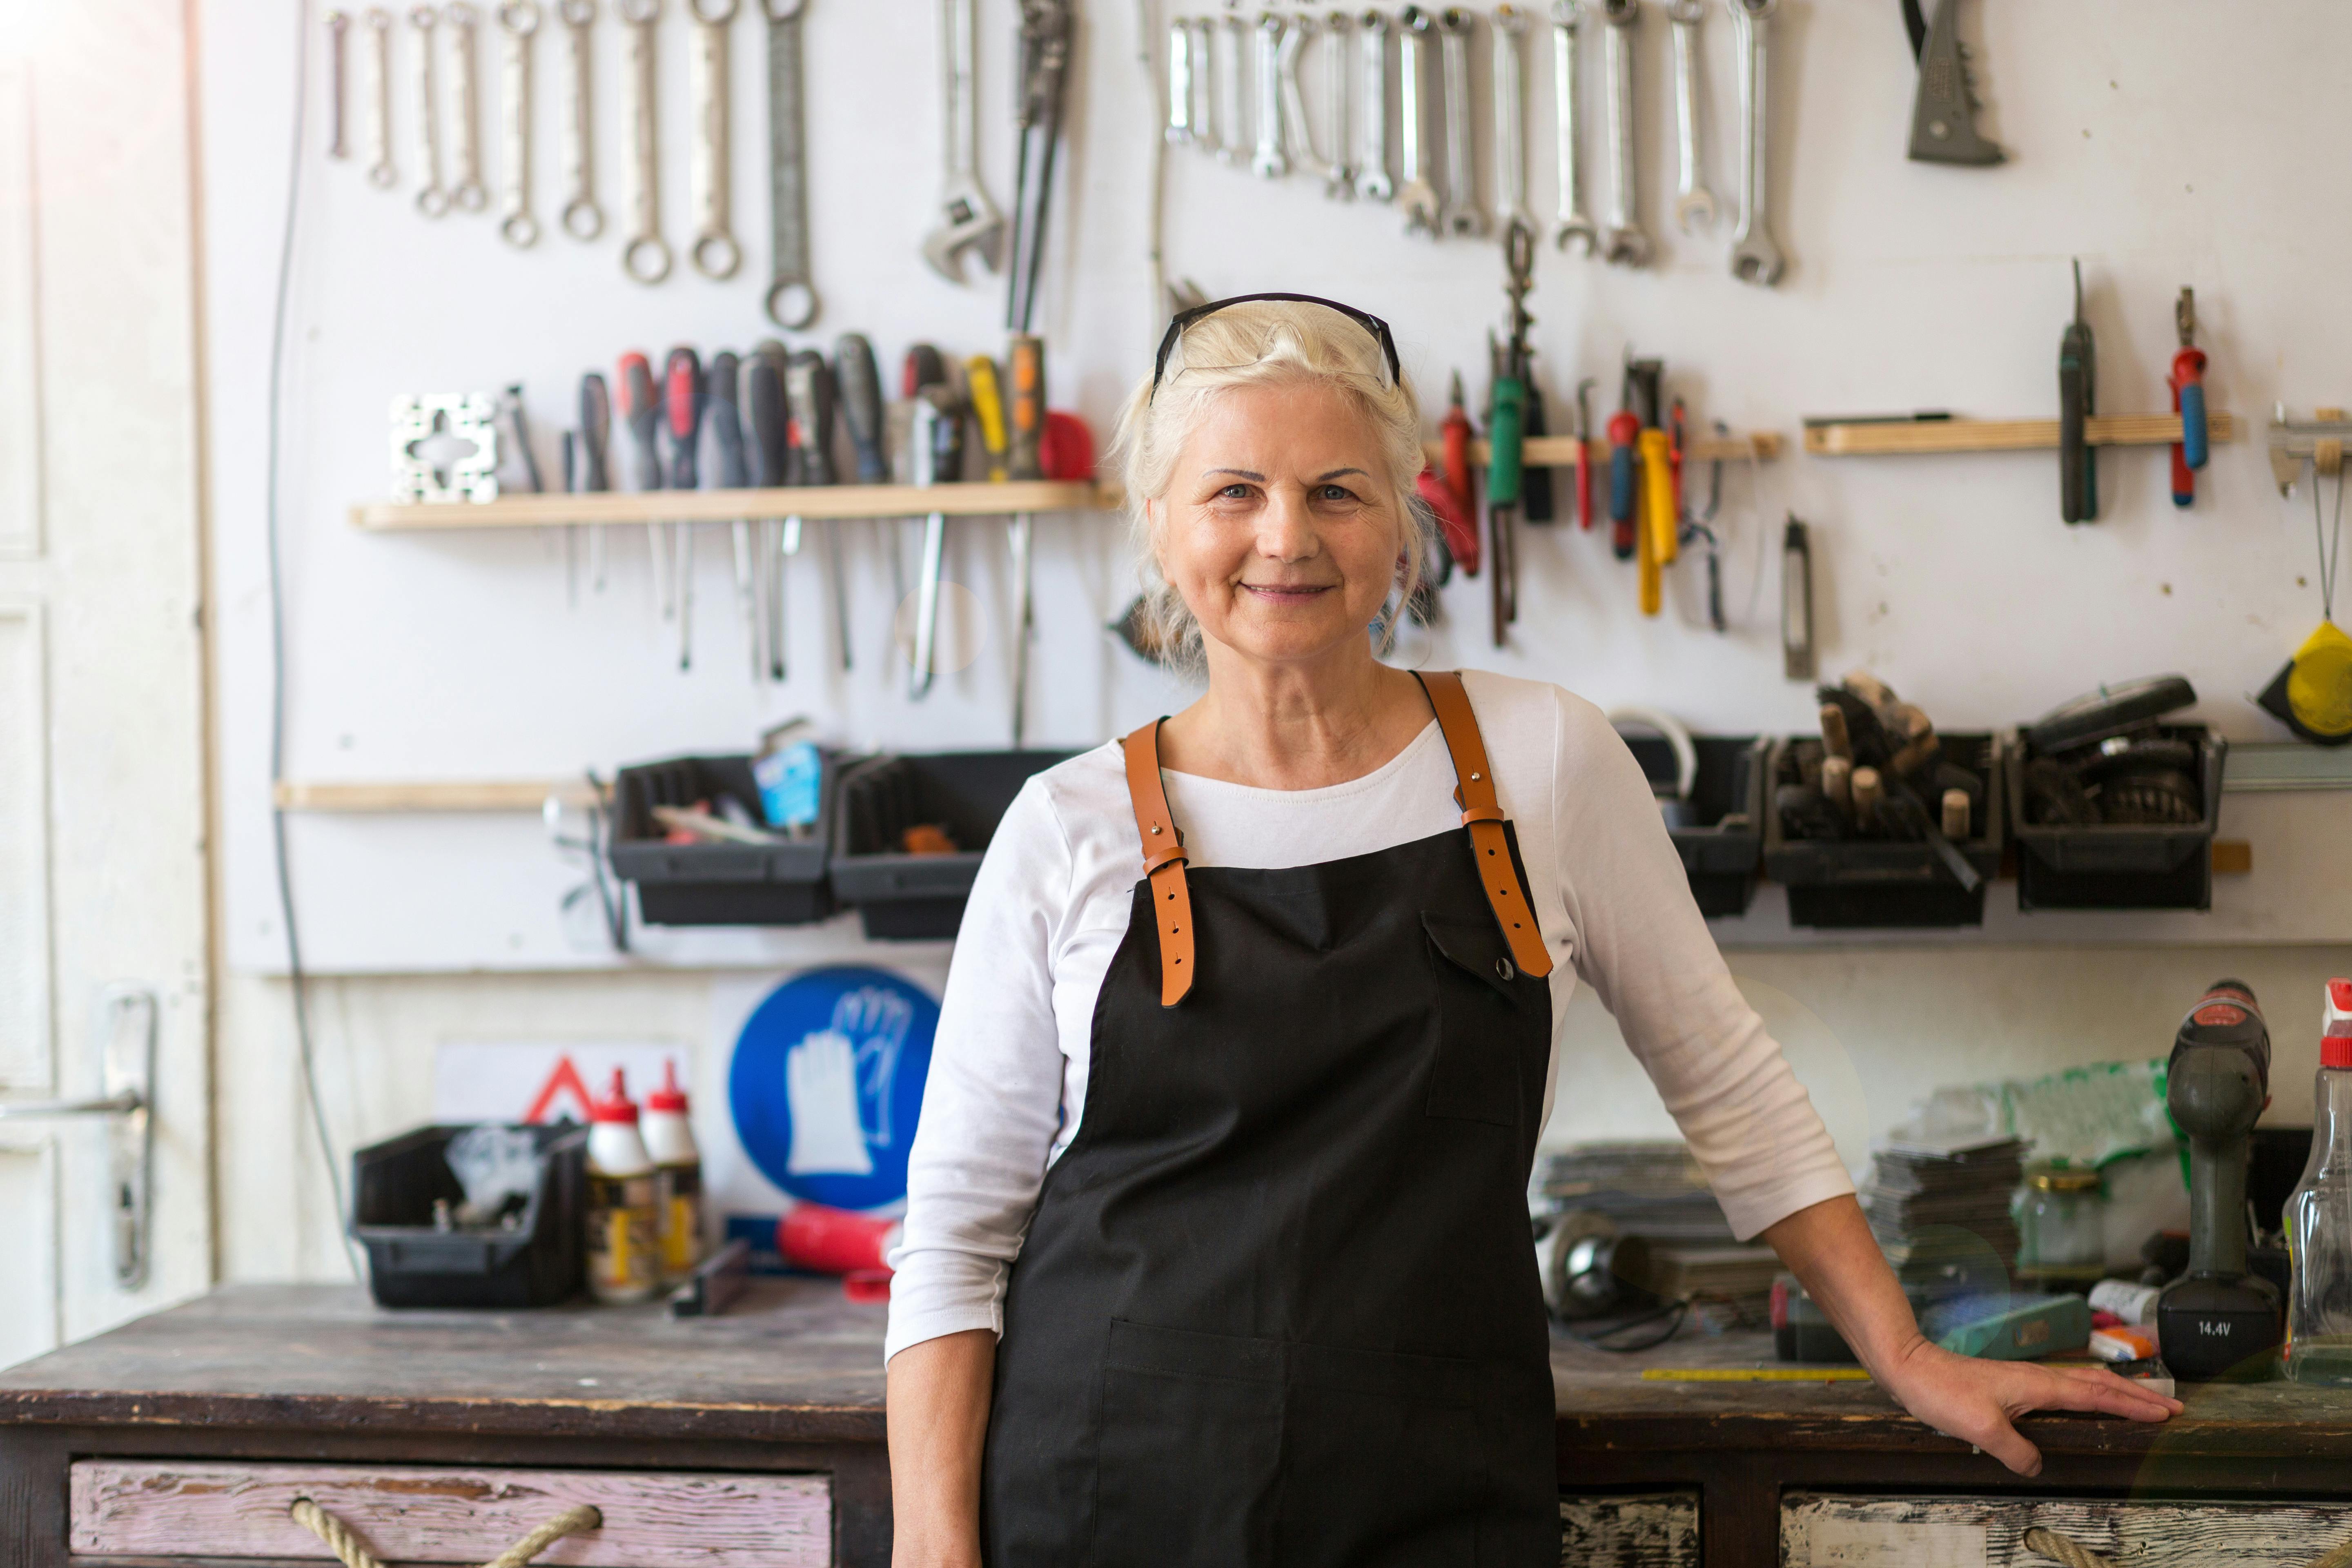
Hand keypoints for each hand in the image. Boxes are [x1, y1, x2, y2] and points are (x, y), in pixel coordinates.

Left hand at [1876, 1334, 2184, 1475]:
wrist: (1911, 1368)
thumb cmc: (1942, 1392)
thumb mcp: (1981, 1429)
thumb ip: (2015, 1450)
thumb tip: (2036, 1466)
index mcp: (2038, 1386)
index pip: (2097, 1395)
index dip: (2133, 1405)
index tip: (2166, 1412)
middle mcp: (2037, 1379)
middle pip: (2099, 1384)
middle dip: (2137, 1395)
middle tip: (2172, 1405)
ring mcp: (2025, 1381)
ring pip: (2082, 1384)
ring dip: (2115, 1392)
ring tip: (2142, 1403)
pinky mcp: (2012, 1387)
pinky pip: (2063, 1390)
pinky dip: (2087, 1395)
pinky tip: (2085, 1405)